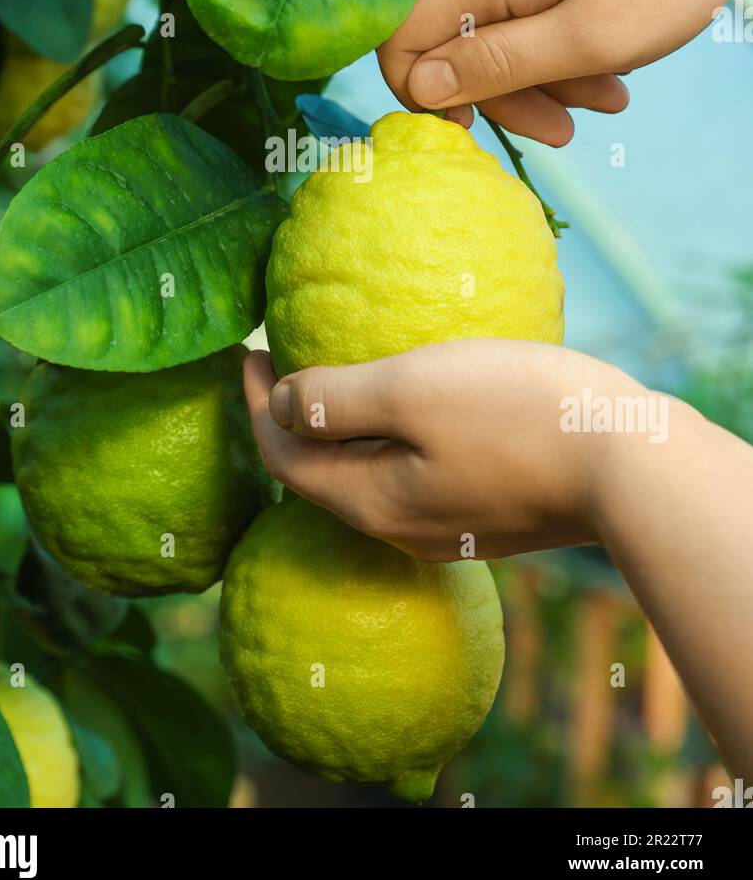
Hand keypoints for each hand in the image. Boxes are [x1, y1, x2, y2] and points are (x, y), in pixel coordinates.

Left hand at [245, 343, 752, 774]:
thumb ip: (335, 401)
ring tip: (344, 377)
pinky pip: (419, 475)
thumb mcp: (412, 391)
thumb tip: (278, 405)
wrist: (630, 467)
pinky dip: (394, 438)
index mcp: (370, 501)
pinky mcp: (491, 514)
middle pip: (323, 475)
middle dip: (295, 421)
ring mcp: (450, 527)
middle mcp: (402, 528)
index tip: (249, 351)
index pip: (284, 458)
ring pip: (372, 478)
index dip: (256, 405)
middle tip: (285, 361)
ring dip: (345, 430)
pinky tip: (418, 404)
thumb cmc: (515, 415)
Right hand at [379, 0, 752, 144]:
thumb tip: (420, 88)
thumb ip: (494, 67)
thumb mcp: (583, 40)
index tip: (475, 133)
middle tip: (566, 133)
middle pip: (451, 37)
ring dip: (542, 73)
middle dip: (505, 93)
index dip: (425, 97)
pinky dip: (555, 40)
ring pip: (492, 24)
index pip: (399, 39)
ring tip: (609, 99)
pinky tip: (605, 66)